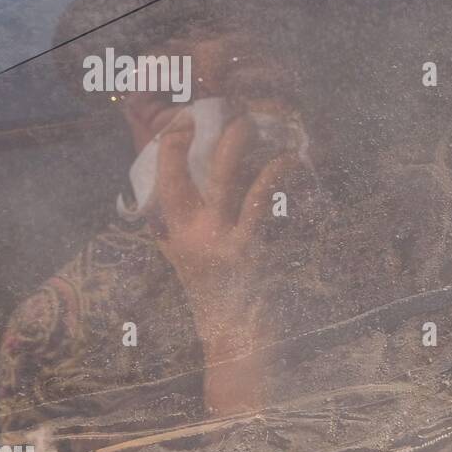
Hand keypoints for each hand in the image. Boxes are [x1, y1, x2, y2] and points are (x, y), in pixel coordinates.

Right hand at [153, 111, 302, 412]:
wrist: (232, 339)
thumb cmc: (212, 295)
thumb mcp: (182, 259)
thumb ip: (171, 228)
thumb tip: (164, 194)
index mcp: (176, 232)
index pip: (165, 179)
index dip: (170, 145)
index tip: (182, 119)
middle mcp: (195, 233)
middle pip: (195, 174)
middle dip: (210, 138)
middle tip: (227, 112)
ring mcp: (222, 241)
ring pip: (227, 182)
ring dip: (241, 150)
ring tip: (254, 125)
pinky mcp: (249, 251)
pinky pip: (261, 206)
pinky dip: (274, 180)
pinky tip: (287, 162)